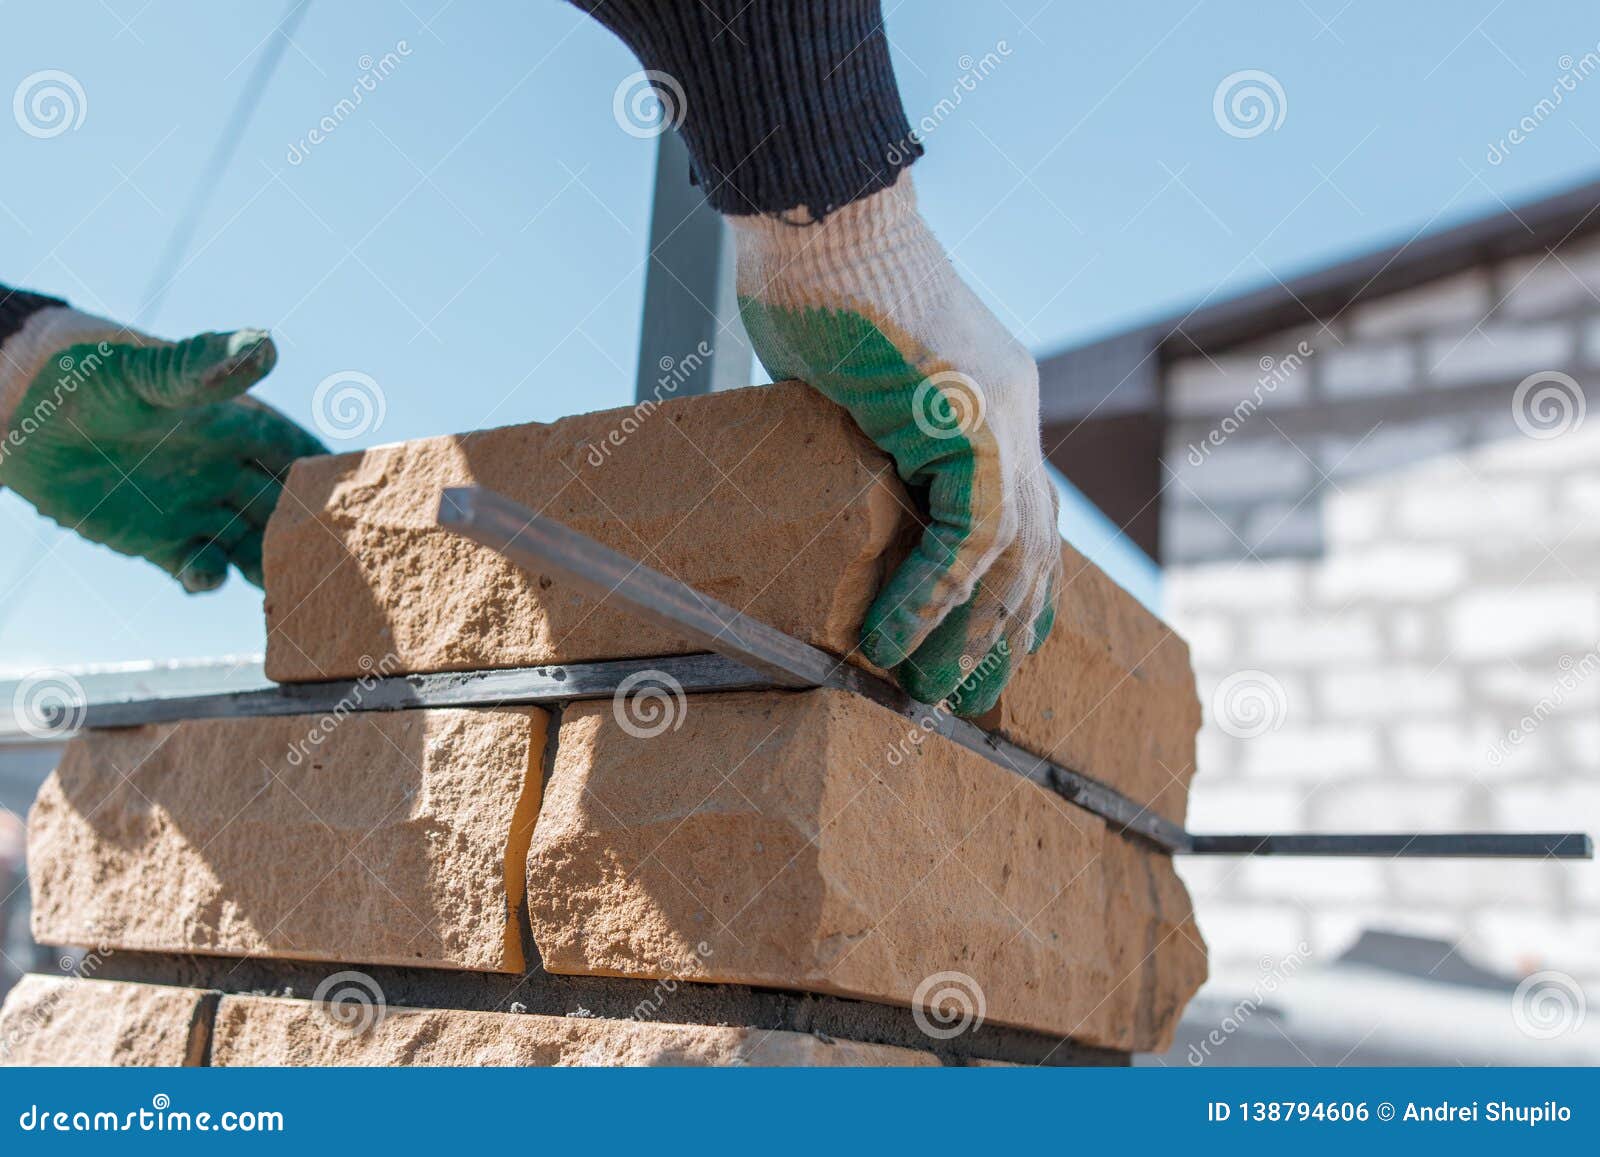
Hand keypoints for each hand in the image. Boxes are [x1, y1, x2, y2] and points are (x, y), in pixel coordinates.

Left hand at [0, 327, 326, 590]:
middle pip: (283, 508)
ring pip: (250, 544)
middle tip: (331, 561)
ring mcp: (194, 507)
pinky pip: (200, 568)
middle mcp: (223, 469)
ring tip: (275, 585)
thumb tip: (265, 345)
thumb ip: (200, 365)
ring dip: (266, 566)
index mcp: (233, 426)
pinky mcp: (159, 541)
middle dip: (308, 534)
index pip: (299, 454)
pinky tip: (202, 576)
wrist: (17, 422)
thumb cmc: (81, 380)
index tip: (362, 500)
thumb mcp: (140, 371)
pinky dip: (209, 578)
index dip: (330, 476)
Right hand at [734, 173, 1061, 715]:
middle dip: (1001, 629)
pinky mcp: (971, 419)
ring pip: (1015, 553)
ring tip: (931, 689)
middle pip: (1035, 546)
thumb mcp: (853, 386)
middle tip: (966, 695)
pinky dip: (930, 597)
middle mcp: (1013, 412)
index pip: (1023, 513)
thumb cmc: (815, 284)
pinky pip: (968, 536)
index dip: (1012, 588)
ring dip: (972, 631)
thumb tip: (850, 506)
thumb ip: (871, 446)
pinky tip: (894, 640)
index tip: (990, 647)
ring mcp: (1001, 414)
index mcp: (992, 402)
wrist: (819, 212)